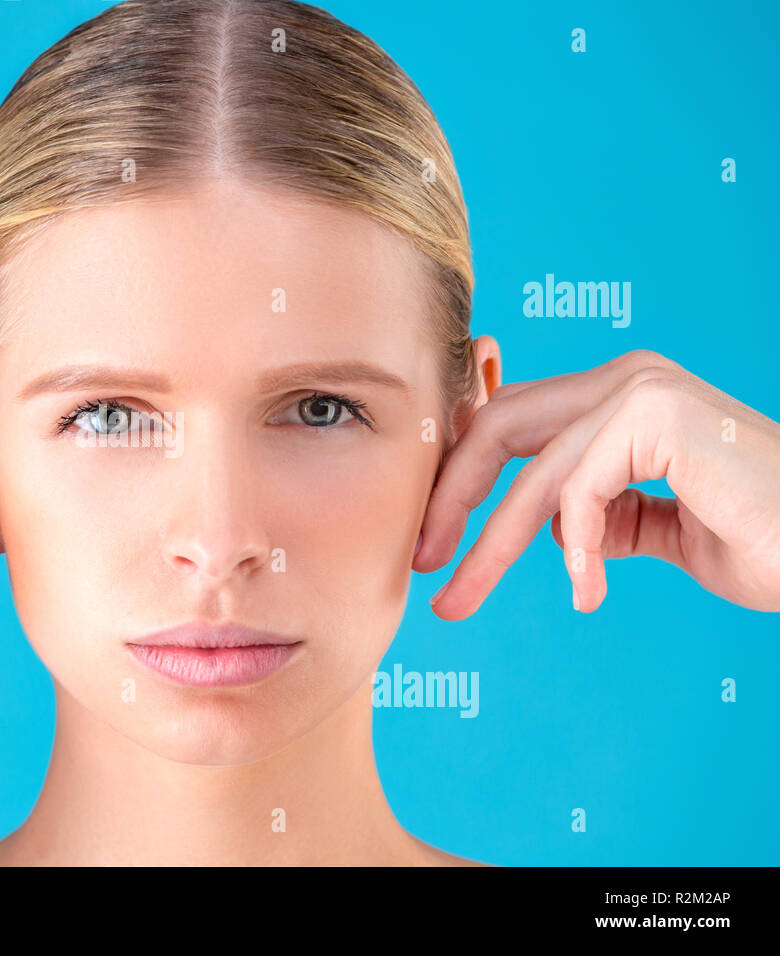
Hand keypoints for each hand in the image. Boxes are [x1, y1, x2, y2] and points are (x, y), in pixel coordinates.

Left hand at [412, 349, 779, 615]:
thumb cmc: (756, 538)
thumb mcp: (652, 525)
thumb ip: (599, 511)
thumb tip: (545, 528)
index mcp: (617, 397)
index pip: (509, 424)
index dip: (460, 479)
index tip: (432, 542)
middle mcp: (624, 381)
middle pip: (498, 431)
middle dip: (449, 500)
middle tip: (421, 564)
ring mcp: (641, 391)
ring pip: (529, 469)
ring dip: (488, 543)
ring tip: (459, 598)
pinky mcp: (659, 417)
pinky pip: (578, 490)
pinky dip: (572, 549)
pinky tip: (587, 593)